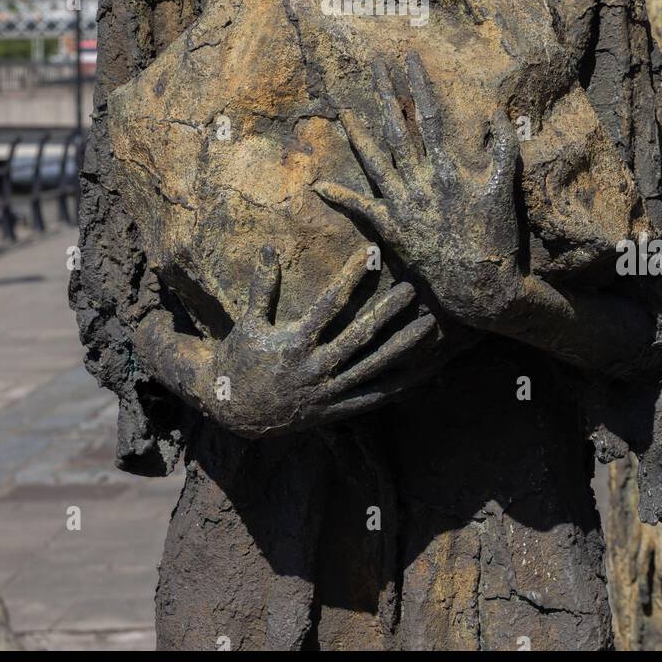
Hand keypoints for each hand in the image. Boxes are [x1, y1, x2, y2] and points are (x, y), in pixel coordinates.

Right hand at [207, 245, 438, 436]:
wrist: (233, 413)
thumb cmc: (240, 361)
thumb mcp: (248, 324)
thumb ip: (262, 287)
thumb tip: (269, 248)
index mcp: (294, 344)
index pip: (329, 305)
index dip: (350, 278)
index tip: (370, 255)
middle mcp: (315, 369)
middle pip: (359, 336)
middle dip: (387, 311)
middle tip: (412, 289)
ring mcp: (328, 392)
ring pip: (373, 367)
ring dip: (403, 346)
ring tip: (428, 326)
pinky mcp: (335, 410)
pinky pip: (373, 397)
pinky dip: (399, 386)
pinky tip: (422, 372)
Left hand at [314, 52, 521, 329]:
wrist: (478, 286)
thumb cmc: (495, 237)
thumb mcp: (504, 189)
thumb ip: (504, 150)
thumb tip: (497, 112)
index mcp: (447, 169)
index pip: (428, 116)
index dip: (417, 84)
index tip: (408, 58)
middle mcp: (419, 182)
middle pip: (397, 129)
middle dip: (385, 94)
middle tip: (373, 65)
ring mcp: (401, 204)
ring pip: (375, 161)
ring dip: (359, 133)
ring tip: (343, 109)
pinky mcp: (390, 228)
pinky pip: (361, 209)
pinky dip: (340, 196)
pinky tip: (318, 185)